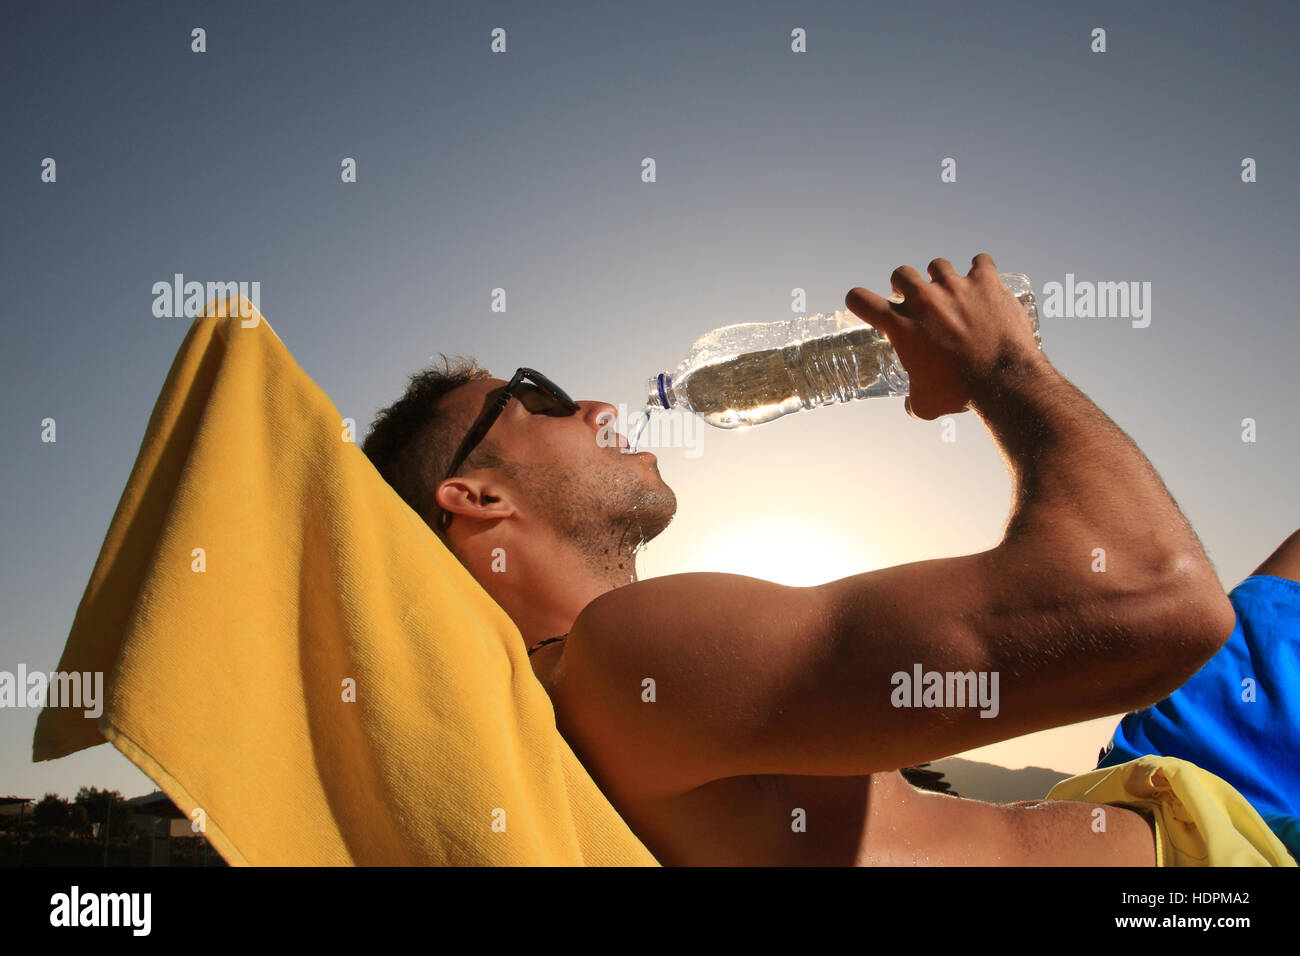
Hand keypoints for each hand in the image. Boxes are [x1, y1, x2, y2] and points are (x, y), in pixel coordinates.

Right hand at [845, 254, 1045, 419]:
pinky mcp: (986, 282)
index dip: (859, 300)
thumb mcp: (926, 403)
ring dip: (941, 278)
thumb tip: (911, 405)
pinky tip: (984, 283)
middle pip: (901, 273)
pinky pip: (980, 262)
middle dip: (904, 285)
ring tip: (953, 292)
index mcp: (901, 326)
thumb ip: (914, 400)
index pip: (861, 300)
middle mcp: (924, 300)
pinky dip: (981, 270)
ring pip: (938, 265)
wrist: (1003, 380)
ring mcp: (955, 286)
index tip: (864, 303)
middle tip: (915, 299)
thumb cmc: (960, 392)